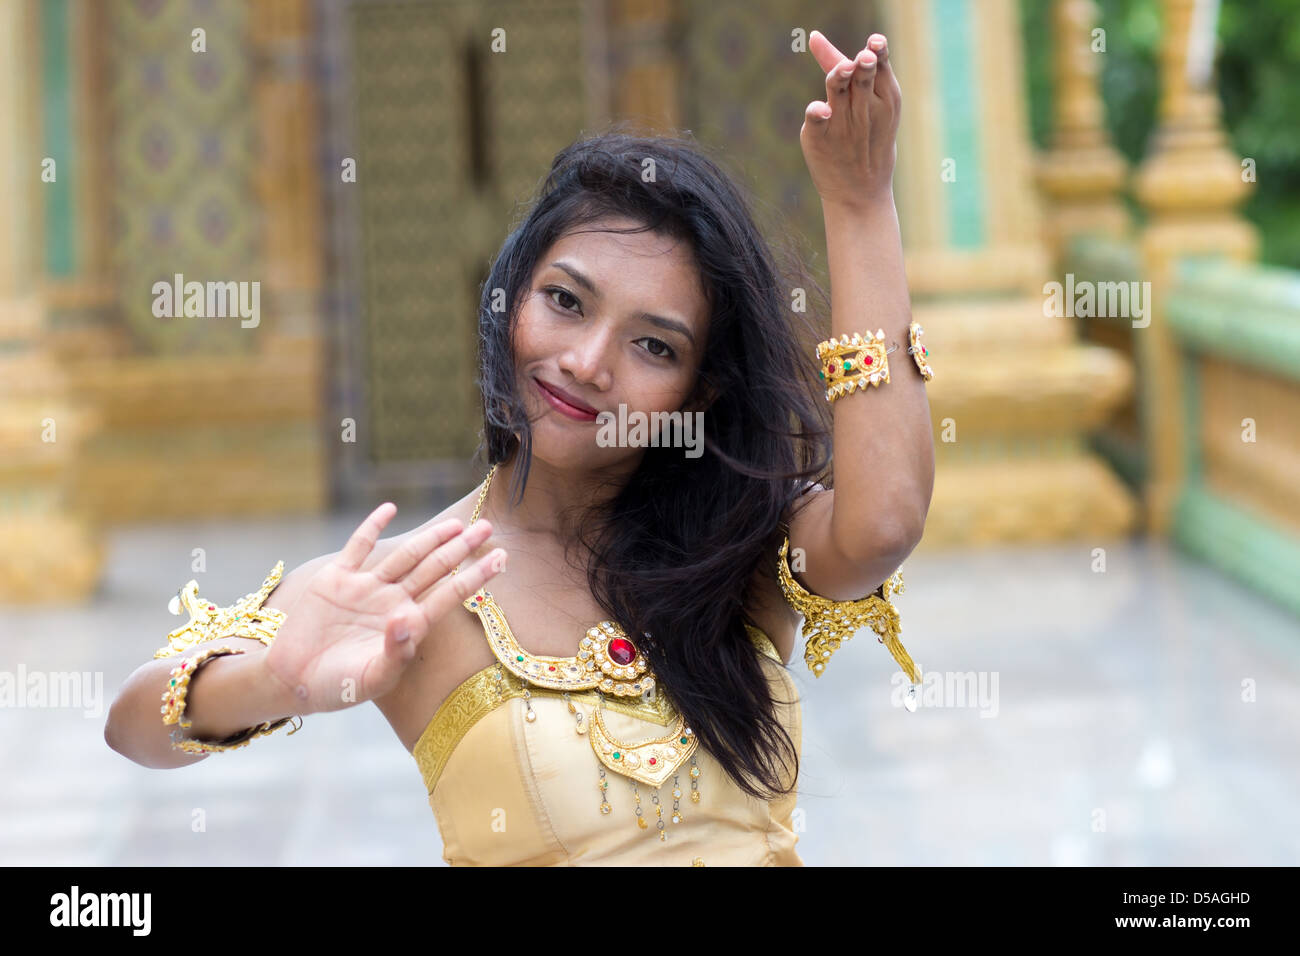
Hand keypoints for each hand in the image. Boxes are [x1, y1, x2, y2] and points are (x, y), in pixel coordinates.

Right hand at [262, 504, 506, 715]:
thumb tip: (408, 620)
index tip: (502, 559)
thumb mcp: (371, 679)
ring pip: (404, 555)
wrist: (291, 681)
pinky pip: (357, 546)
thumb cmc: (337, 687)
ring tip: (455, 523)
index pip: (449, 594)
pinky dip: (372, 526)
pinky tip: (390, 508)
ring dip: (429, 537)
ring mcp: (365, 587)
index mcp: (407, 624)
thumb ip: (395, 653)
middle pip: (433, 568)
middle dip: (461, 548)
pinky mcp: (335, 579)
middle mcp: (391, 601)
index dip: (476, 576)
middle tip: (488, 527)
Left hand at [800, 31, 901, 210]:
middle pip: (862, 78)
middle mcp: (864, 109)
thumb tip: (813, 36)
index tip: (875, 43)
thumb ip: (838, 68)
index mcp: (885, 99)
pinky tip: (818, 110)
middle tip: (863, 58)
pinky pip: (817, 120)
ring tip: (842, 69)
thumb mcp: (867, 105)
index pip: (880, 67)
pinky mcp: (820, 137)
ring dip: (839, 78)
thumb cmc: (865, 139)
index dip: (878, 52)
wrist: (861, 192)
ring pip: (838, 92)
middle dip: (864, 66)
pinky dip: (817, 113)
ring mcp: (842, 124)